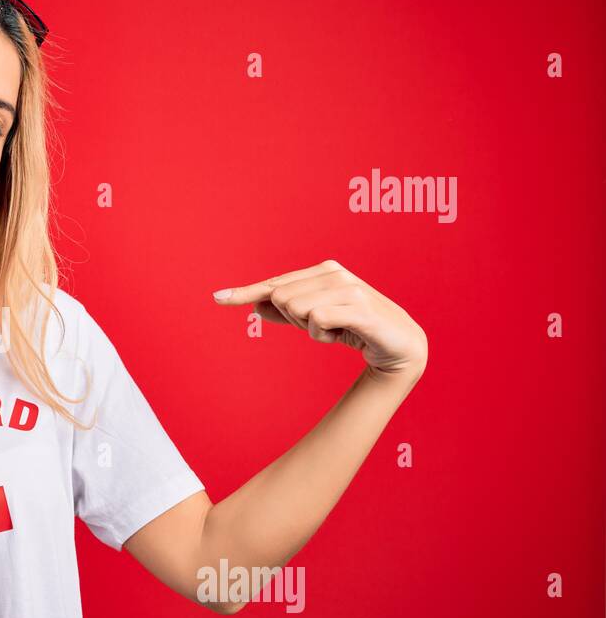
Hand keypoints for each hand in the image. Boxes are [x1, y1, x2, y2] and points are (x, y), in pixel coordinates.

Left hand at [211, 260, 427, 380]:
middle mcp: (334, 273)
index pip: (275, 284)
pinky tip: (344, 334)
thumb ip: (287, 313)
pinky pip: (316, 320)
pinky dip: (323, 334)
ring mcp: (347, 288)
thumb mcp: (317, 321)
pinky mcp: (358, 307)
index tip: (218, 298)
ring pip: (295, 308)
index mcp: (323, 270)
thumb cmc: (357, 329)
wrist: (400, 347)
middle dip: (294, 321)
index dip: (246, 292)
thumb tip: (254, 306)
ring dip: (312, 330)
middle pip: (280, 299)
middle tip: (325, 327)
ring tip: (338, 329)